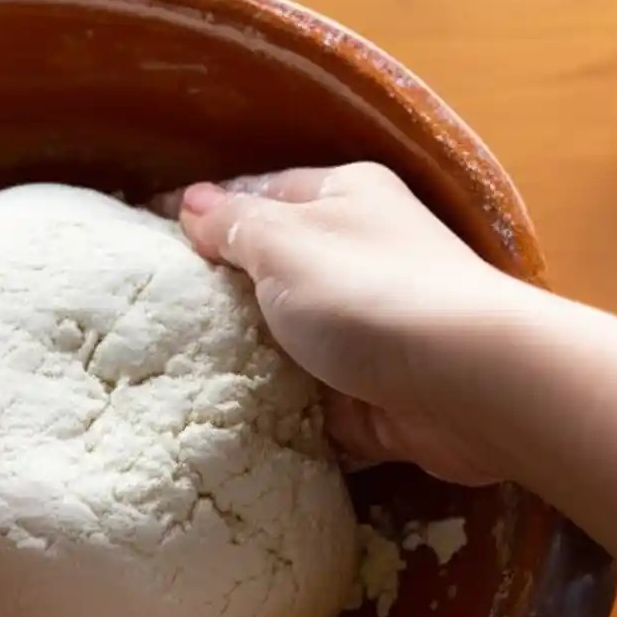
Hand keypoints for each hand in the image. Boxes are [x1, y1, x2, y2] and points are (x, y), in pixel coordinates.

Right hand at [165, 163, 540, 484]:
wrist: (470, 384)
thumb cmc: (368, 293)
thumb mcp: (284, 243)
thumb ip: (233, 224)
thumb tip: (190, 202)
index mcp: (345, 199)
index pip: (261, 195)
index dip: (207, 215)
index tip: (146, 241)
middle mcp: (362, 256)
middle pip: (275, 273)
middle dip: (223, 298)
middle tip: (152, 318)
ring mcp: (373, 329)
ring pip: (292, 342)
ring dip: (251, 362)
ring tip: (173, 374)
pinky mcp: (377, 393)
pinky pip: (315, 402)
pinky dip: (284, 413)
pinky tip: (229, 421)